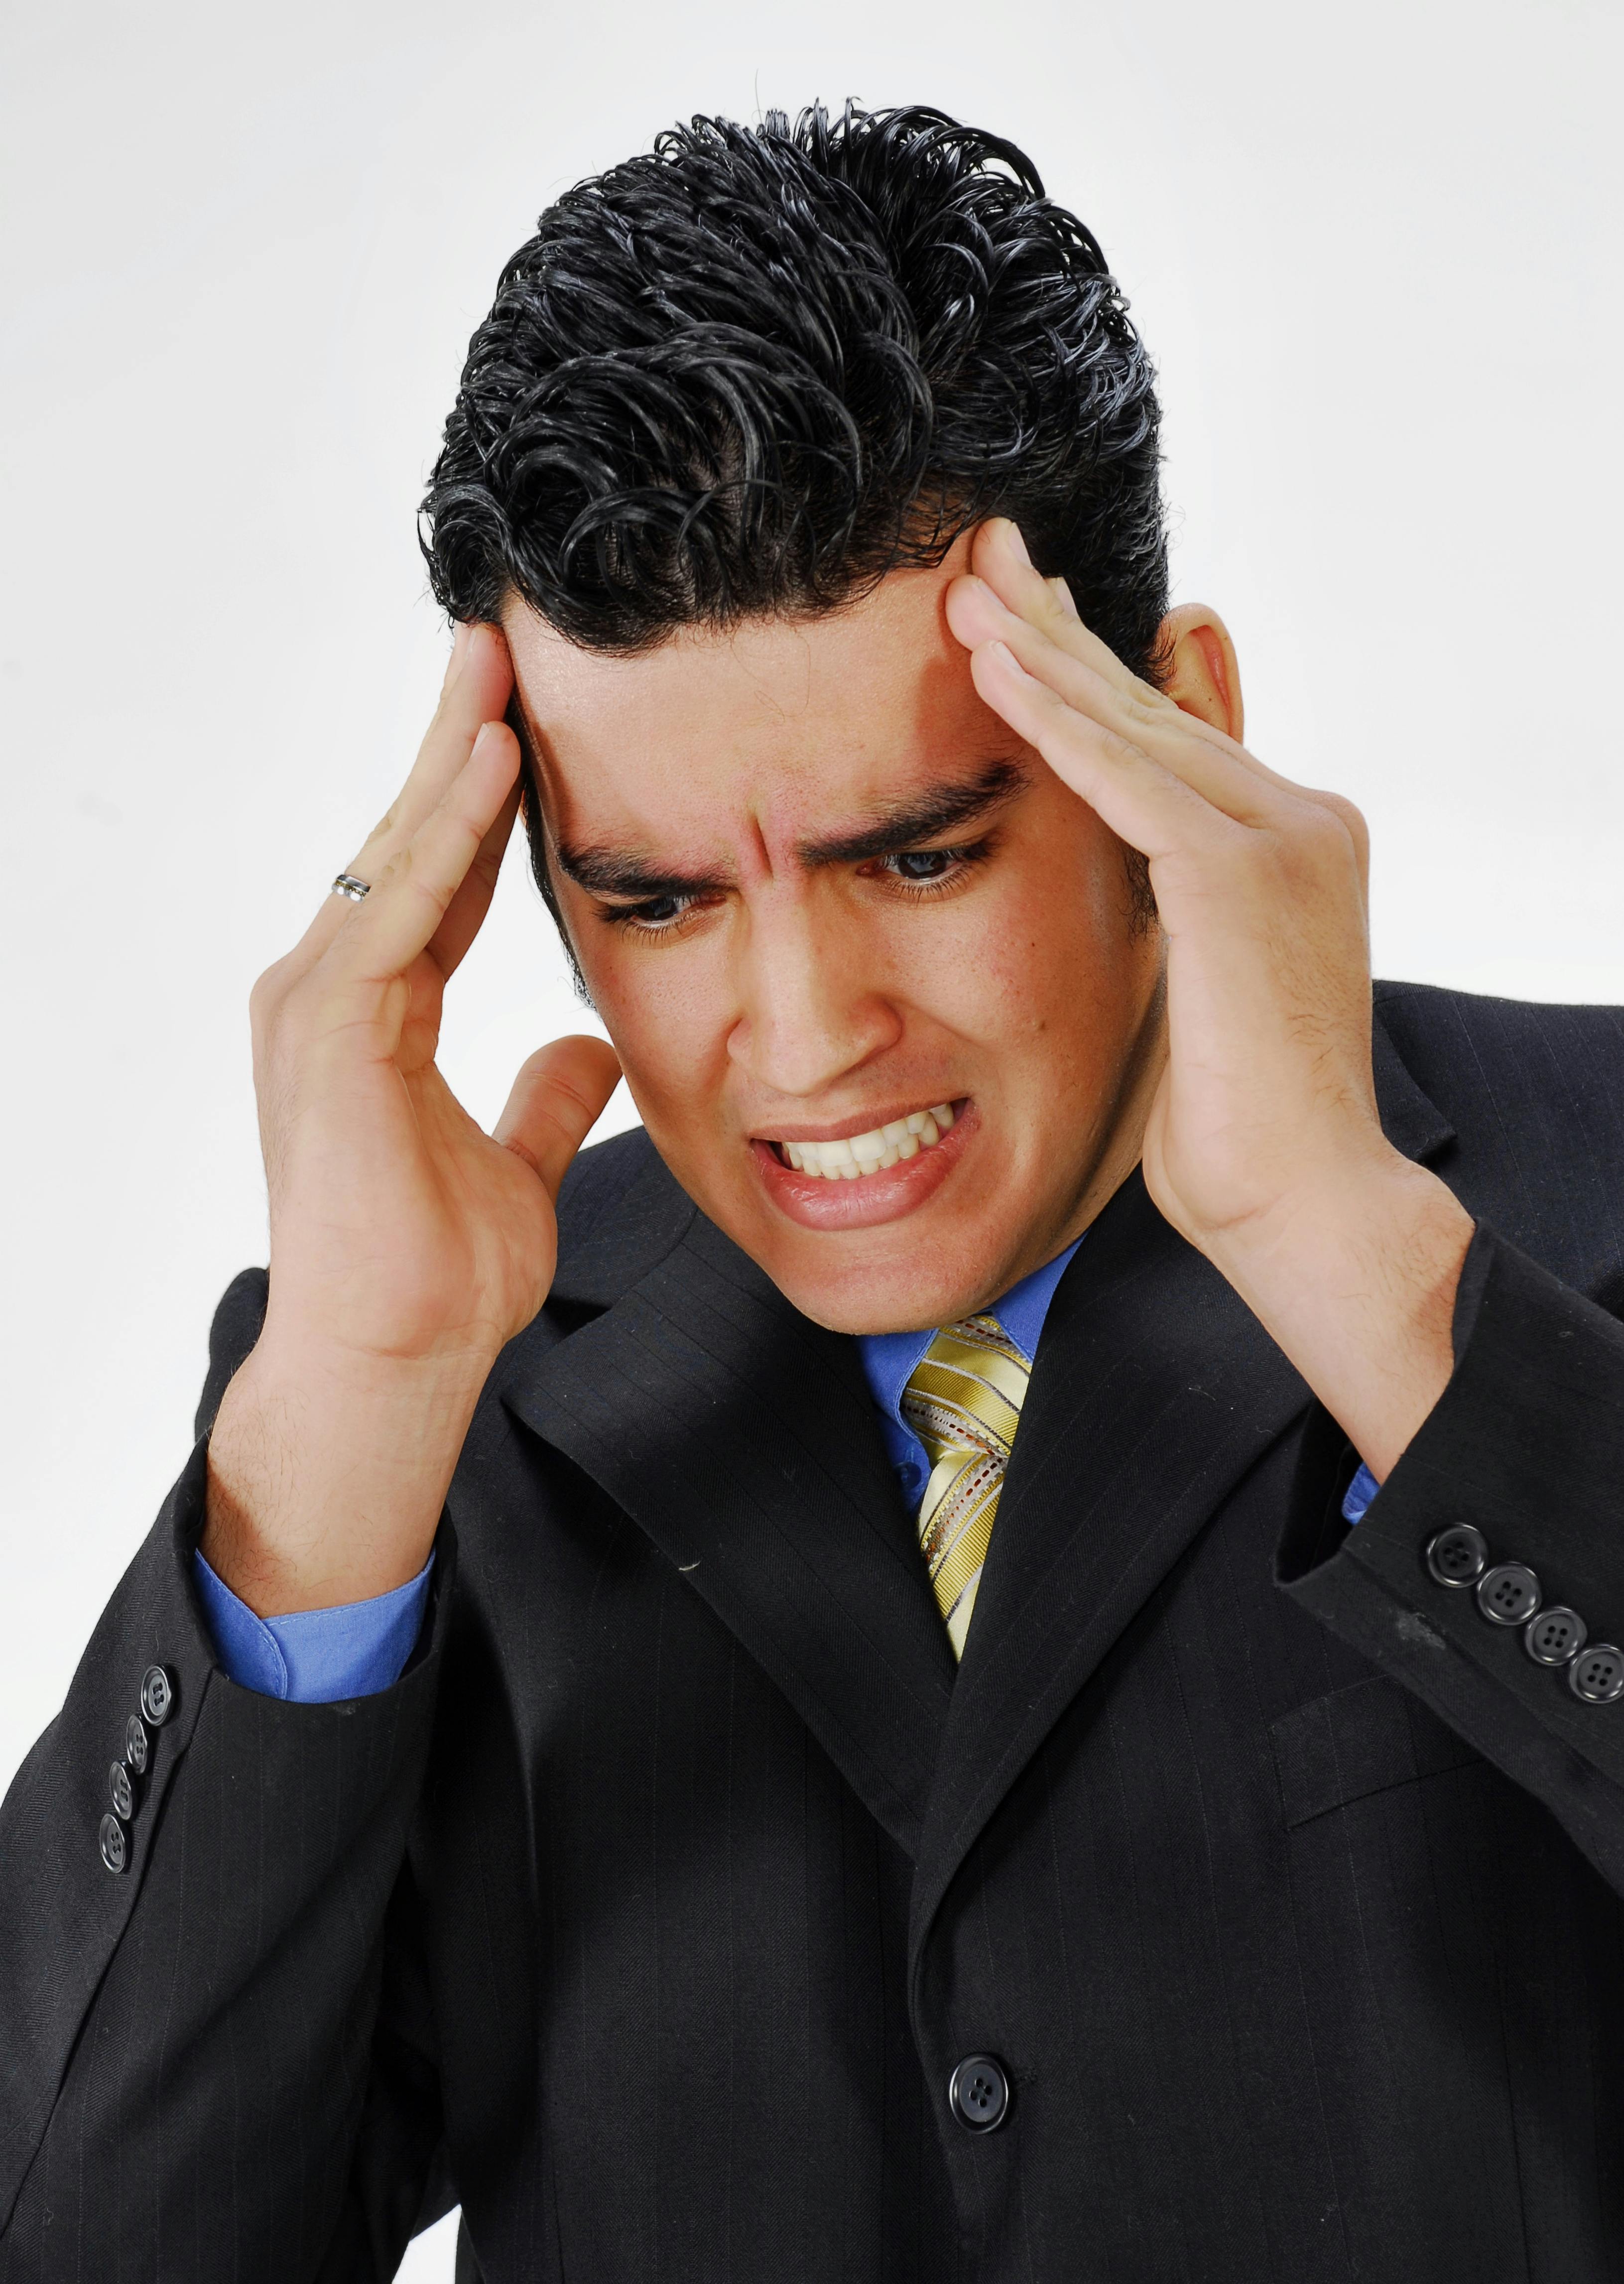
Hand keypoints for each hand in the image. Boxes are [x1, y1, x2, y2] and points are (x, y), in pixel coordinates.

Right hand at [203, 624, 619, 1612]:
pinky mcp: (334, 1033)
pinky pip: (402, 909)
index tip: (530, 719)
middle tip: (504, 640)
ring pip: (400, 854)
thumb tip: (586, 1054)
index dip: (486, 801)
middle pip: (409, 841)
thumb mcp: (514, 1167)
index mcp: (372, 1013)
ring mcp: (319, 1005)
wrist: (392, 1361)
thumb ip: (542, 1102)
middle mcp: (329, 991)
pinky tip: (492, 763)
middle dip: (459, 741)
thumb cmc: (436, 1280)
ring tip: (502, 662)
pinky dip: (448, 835)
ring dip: (454, 757)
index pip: (440, 878)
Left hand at [946, 520, 1472, 1481]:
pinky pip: (1125, 780)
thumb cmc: (1235, 1128)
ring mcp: (1283, 839)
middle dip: (1057, 630)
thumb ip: (1165, 907)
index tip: (1016, 618)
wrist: (1299, 1204)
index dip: (1086, 671)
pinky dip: (1053, 723)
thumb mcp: (1191, 988)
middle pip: (1150, 707)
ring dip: (1039, 653)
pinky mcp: (1241, 875)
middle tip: (980, 556)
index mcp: (1291, 842)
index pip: (1168, 736)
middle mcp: (1301, 820)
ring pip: (1135, 725)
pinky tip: (992, 668)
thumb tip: (1110, 869)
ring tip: (962, 586)